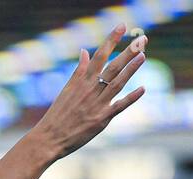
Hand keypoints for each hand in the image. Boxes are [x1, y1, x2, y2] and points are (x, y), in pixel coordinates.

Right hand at [31, 24, 146, 160]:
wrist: (49, 139)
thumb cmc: (57, 114)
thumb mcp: (66, 89)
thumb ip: (78, 71)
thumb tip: (84, 52)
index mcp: (81, 82)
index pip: (98, 56)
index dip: (111, 40)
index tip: (121, 26)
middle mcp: (90, 90)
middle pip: (112, 67)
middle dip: (128, 52)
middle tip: (142, 40)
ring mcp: (96, 104)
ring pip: (117, 83)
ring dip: (131, 70)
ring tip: (143, 56)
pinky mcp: (101, 119)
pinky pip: (119, 106)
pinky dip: (131, 98)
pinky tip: (142, 89)